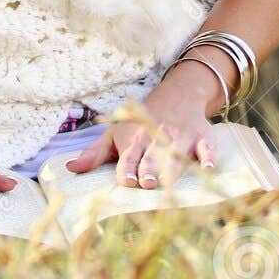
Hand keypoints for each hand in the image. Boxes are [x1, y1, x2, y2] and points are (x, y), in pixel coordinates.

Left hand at [62, 85, 216, 188]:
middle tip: (147, 183)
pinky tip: (208, 167)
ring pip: (176, 154)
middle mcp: (156, 139)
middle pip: (152, 156)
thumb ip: (95, 154)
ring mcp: (180, 137)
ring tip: (169, 180)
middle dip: (149, 168)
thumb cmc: (140, 123)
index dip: (128, 169)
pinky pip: (206, 146)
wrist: (176, 95)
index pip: (129, 157)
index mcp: (134, 141)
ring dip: (172, 166)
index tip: (128, 181)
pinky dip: (208, 156)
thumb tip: (70, 168)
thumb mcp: (115, 134)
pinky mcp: (201, 136)